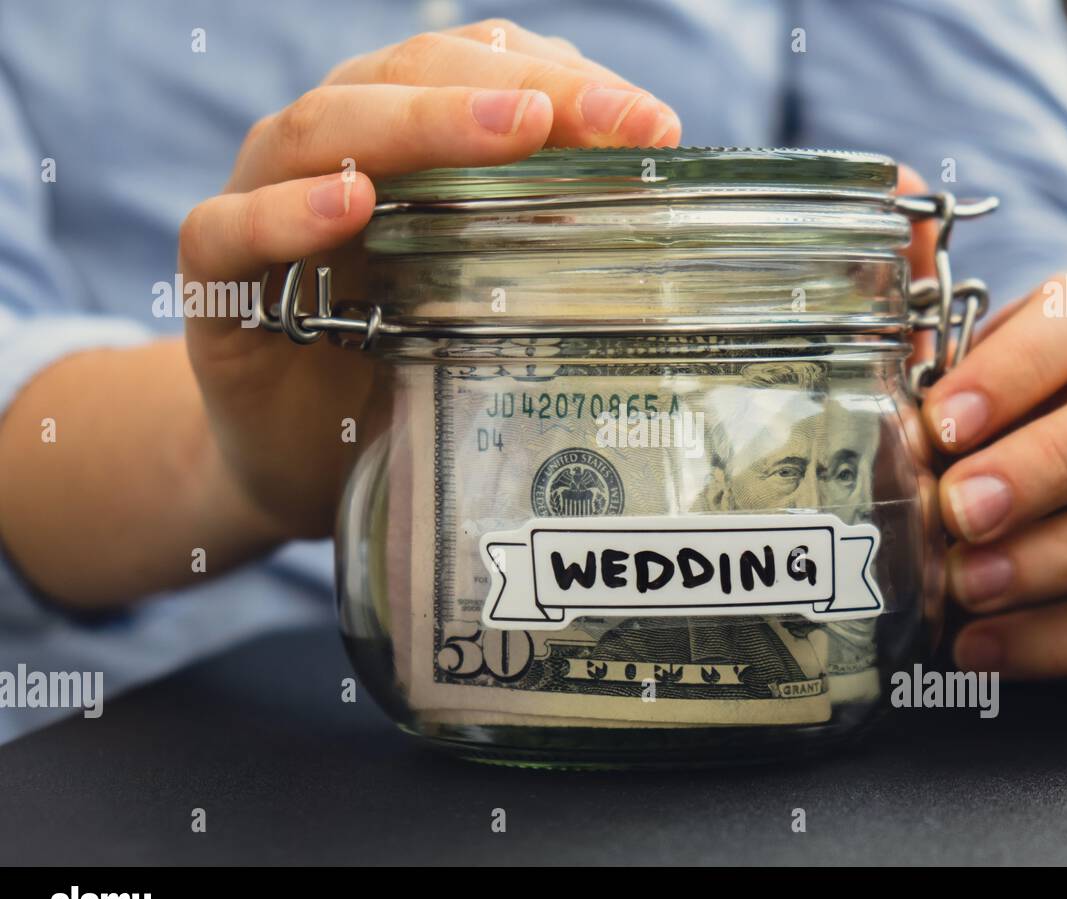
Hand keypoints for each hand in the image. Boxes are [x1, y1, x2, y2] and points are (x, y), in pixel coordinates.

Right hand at [180, 21, 680, 538]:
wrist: (300, 460)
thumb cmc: (403, 366)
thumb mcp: (484, 300)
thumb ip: (538, 240)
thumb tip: (649, 199)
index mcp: (404, 145)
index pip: (480, 74)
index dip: (564, 81)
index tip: (653, 124)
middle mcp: (331, 155)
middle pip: (402, 78)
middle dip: (504, 89)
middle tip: (589, 116)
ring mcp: (263, 211)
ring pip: (319, 129)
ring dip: (417, 123)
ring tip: (506, 130)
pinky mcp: (217, 289)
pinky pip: (231, 231)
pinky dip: (286, 213)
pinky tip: (349, 206)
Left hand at [921, 274, 1066, 677]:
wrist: (957, 554)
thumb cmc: (932, 457)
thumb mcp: (901, 387)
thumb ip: (901, 303)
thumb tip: (890, 195)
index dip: (1023, 363)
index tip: (940, 422)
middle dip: (1057, 462)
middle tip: (960, 510)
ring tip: (967, 585)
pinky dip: (1061, 638)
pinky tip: (976, 646)